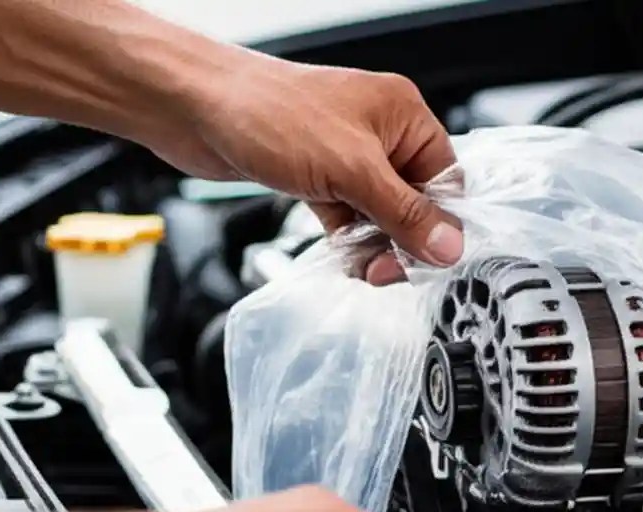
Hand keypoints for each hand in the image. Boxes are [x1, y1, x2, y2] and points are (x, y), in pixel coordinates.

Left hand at [137, 43, 462, 284]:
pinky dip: (348, 241)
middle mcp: (377, 131)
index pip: (445, 179)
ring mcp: (345, 155)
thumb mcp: (351, 170)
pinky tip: (344, 258)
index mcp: (401, 114)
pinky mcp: (315, 176)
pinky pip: (348, 218)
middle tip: (387, 270)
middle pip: (414, 202)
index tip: (427, 259)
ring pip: (379, 215)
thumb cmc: (267, 113)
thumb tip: (448, 244)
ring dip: (375, 246)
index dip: (440, 223)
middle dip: (403, 241)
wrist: (194, 109)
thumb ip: (403, 213)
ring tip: (364, 267)